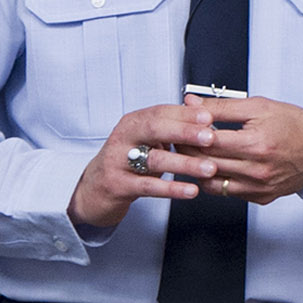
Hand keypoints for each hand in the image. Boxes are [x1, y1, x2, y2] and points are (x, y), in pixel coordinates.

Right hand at [71, 104, 221, 230]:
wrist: (92, 189)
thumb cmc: (126, 161)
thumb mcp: (146, 141)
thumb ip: (171, 128)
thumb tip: (203, 115)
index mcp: (133, 123)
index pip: (160, 112)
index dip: (185, 114)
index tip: (209, 116)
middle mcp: (123, 138)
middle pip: (154, 129)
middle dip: (184, 132)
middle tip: (210, 137)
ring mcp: (118, 162)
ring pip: (154, 160)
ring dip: (184, 163)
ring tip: (208, 168)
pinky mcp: (117, 186)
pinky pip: (147, 186)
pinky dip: (171, 189)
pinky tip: (190, 190)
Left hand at [187, 95, 302, 204]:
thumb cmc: (296, 125)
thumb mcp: (259, 106)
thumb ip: (221, 106)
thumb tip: (192, 104)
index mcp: (257, 144)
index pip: (207, 142)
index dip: (188, 133)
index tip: (180, 126)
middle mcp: (258, 170)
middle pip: (206, 163)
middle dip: (187, 150)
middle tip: (179, 139)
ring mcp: (259, 187)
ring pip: (211, 182)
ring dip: (196, 168)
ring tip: (192, 154)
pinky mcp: (260, 197)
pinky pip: (226, 192)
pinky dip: (214, 180)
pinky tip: (212, 167)